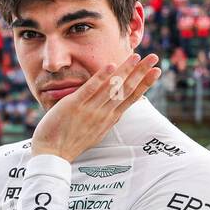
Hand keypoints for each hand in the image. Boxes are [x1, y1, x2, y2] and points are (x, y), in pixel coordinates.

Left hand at [31, 51, 161, 161]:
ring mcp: (89, 109)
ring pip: (112, 87)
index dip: (145, 83)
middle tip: (154, 58)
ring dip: (126, 70)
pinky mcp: (74, 106)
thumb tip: (116, 110)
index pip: (131, 98)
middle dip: (141, 72)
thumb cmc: (72, 141)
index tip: (156, 71)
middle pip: (127, 90)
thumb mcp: (96, 131)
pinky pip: (90, 89)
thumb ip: (106, 118)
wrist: (53, 154)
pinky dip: (101, 78)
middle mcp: (103, 114)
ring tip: (137, 56)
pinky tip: (111, 65)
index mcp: (109, 119)